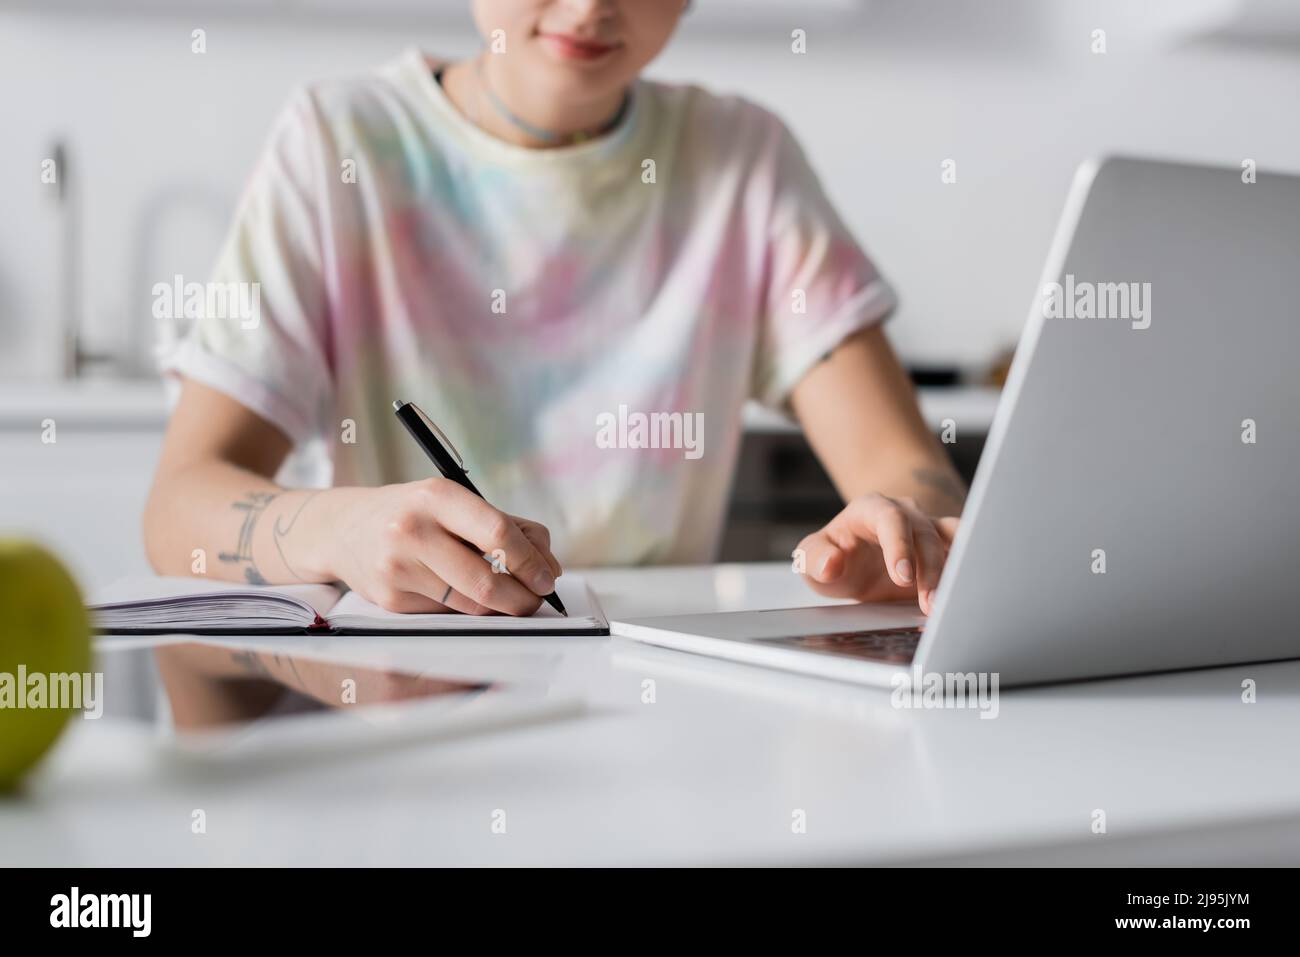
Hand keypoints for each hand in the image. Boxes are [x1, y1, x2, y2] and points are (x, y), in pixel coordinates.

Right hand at [324, 478, 561, 615]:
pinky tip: (463, 595)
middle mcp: (413, 530)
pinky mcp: (390, 600)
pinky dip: (466, 610)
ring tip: (511, 599)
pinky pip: (446, 614)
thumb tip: (548, 566)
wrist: (343, 528)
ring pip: (470, 604)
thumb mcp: (454, 502)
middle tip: (536, 599)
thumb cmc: (413, 513)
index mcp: (437, 496)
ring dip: (500, 608)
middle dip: (522, 597)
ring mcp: (398, 568)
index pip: (497, 532)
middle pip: (485, 580)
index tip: (547, 577)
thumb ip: (507, 526)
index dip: (530, 561)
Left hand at [796, 494, 958, 614]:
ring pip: (953, 541)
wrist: (853, 561)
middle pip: (926, 535)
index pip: (891, 520)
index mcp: (872, 509)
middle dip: (931, 571)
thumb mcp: (811, 557)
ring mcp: (928, 529)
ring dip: (956, 571)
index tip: (903, 576)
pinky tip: (969, 597)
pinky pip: (965, 554)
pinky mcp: (945, 549)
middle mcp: (905, 513)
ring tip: (953, 604)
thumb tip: (831, 564)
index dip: (900, 546)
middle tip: (930, 604)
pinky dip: (968, 573)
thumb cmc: (833, 555)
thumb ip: (816, 559)